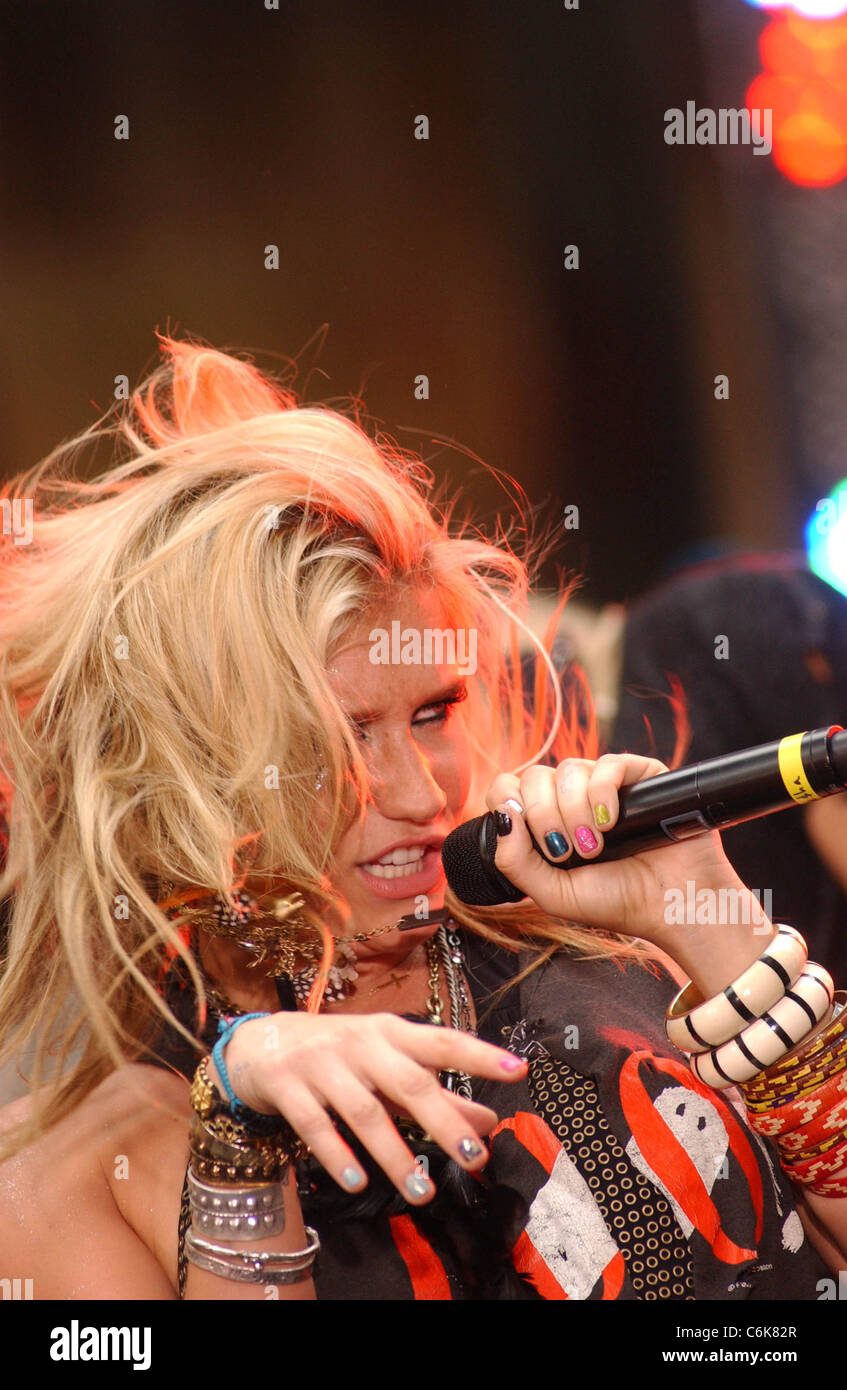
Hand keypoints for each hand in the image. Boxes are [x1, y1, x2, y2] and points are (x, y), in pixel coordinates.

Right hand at [210, 1010, 527, 1203]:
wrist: (257, 1042)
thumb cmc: (338, 1054)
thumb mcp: (388, 1065)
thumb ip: (439, 1093)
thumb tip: (490, 1121)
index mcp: (392, 1032)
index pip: (443, 1041)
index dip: (481, 1055)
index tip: (519, 1070)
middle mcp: (361, 1044)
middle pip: (409, 1083)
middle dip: (444, 1122)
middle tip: (475, 1158)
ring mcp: (322, 1064)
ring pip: (364, 1111)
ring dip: (394, 1154)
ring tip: (421, 1192)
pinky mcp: (288, 1088)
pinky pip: (315, 1126)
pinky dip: (338, 1155)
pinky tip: (358, 1183)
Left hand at [485, 753, 750, 949]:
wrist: (670, 906)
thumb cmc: (615, 900)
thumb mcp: (552, 893)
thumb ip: (515, 861)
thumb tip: (501, 816)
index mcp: (546, 820)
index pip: (508, 787)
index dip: (508, 803)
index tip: (527, 836)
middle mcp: (571, 796)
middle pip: (535, 777)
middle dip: (544, 816)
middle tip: (567, 852)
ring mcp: (605, 784)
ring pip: (568, 769)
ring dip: (574, 811)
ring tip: (595, 846)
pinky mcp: (639, 775)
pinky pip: (607, 764)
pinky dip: (602, 792)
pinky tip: (610, 822)